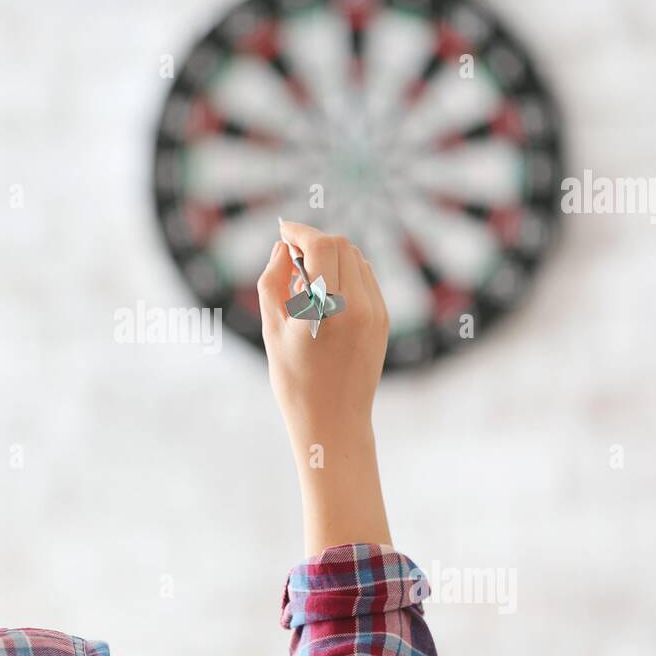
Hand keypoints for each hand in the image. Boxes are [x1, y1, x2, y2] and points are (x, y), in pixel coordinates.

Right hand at [256, 221, 392, 555]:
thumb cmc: (295, 382)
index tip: (283, 232)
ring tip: (305, 279)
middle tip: (290, 256)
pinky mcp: (383, 320)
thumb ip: (273, 281)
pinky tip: (324, 293)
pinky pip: (366, 279)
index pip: (322, 246)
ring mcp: (376, 313)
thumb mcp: (272, 330)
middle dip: (314, 242)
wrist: (334, 423)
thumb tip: (284, 248)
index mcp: (329, 309)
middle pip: (341, 245)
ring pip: (357, 258)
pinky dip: (345, 273)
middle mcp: (359, 306)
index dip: (301, 232)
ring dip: (331, 256)